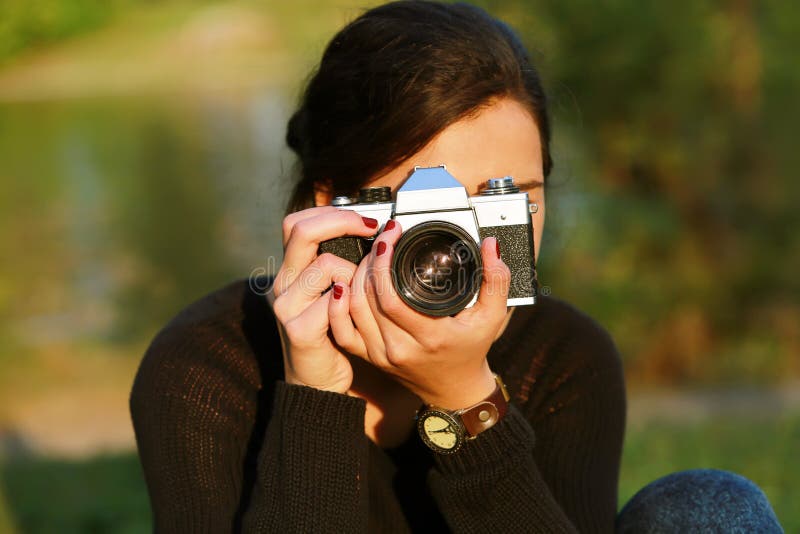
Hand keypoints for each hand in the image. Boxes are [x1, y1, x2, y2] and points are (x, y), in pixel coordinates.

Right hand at [270, 206, 378, 393]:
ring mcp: (287, 307)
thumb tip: (375, 235)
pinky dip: (350, 299)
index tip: (365, 219)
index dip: (330, 212)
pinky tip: (356, 307)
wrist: (317, 383)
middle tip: (373, 229)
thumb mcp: (332, 294)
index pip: (297, 222)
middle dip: (343, 222)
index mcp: (290, 271)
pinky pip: (332, 300)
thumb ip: (341, 267)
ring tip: (363, 286)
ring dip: (354, 269)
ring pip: (324, 263)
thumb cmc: (331, 335)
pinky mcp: (299, 330)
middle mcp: (282, 284)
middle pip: (303, 231)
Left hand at [328, 221, 511, 408]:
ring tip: (371, 256)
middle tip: (381, 240)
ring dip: (355, 276)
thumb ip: (496, 280)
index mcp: (429, 337)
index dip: (383, 264)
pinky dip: (338, 304)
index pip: (391, 298)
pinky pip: (342, 329)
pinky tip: (344, 283)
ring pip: (352, 309)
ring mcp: (380, 354)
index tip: (391, 238)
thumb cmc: (471, 350)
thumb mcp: (492, 316)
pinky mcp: (368, 356)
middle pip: (367, 299)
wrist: (455, 390)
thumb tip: (490, 245)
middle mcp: (399, 349)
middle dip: (369, 262)